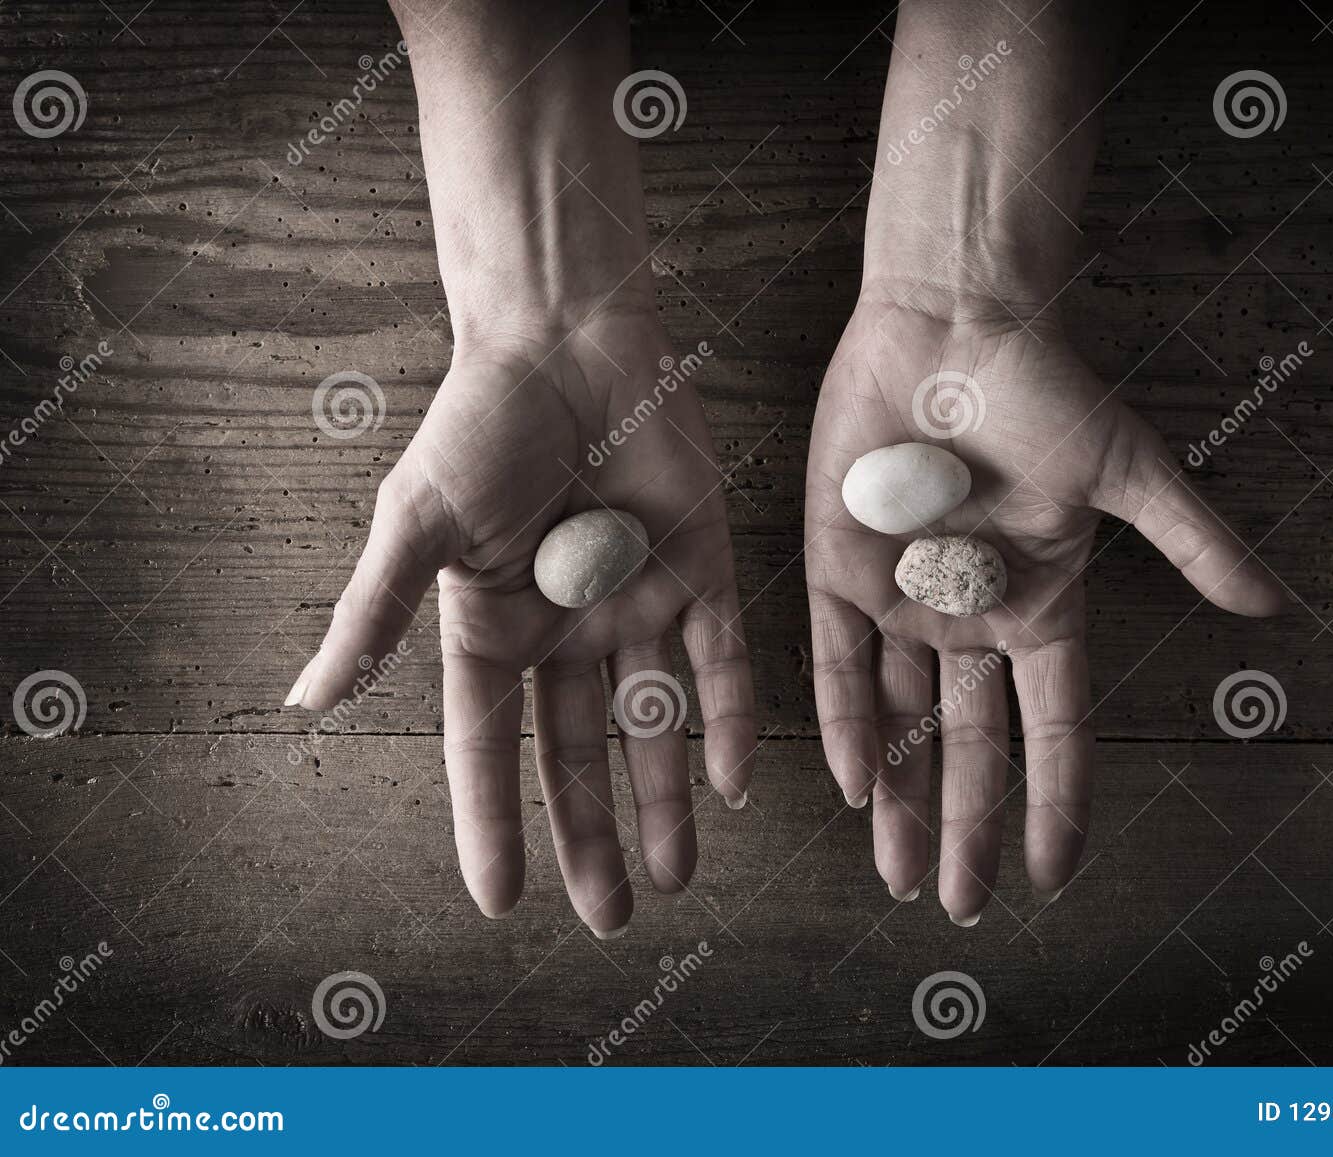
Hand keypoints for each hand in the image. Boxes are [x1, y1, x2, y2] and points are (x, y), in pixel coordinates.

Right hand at [289, 311, 756, 934]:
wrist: (570, 341)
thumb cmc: (481, 424)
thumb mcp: (419, 523)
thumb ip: (377, 615)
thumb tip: (306, 700)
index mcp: (493, 627)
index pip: (489, 747)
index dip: (491, 823)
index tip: (499, 904)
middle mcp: (566, 630)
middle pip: (580, 756)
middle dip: (593, 837)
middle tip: (611, 916)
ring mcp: (637, 604)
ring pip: (654, 725)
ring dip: (666, 802)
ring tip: (674, 880)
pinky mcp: (702, 569)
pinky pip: (718, 662)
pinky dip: (727, 721)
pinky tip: (732, 785)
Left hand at [805, 292, 1283, 922]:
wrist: (953, 323)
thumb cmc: (1047, 393)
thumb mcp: (1129, 475)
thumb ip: (1192, 544)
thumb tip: (1276, 607)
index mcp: (1042, 607)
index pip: (1053, 729)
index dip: (1057, 801)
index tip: (1052, 874)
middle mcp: (970, 618)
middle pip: (970, 747)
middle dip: (967, 825)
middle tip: (960, 905)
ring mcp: (902, 599)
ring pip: (899, 721)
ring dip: (900, 798)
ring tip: (900, 874)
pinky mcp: (836, 567)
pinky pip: (837, 662)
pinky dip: (846, 722)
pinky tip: (854, 786)